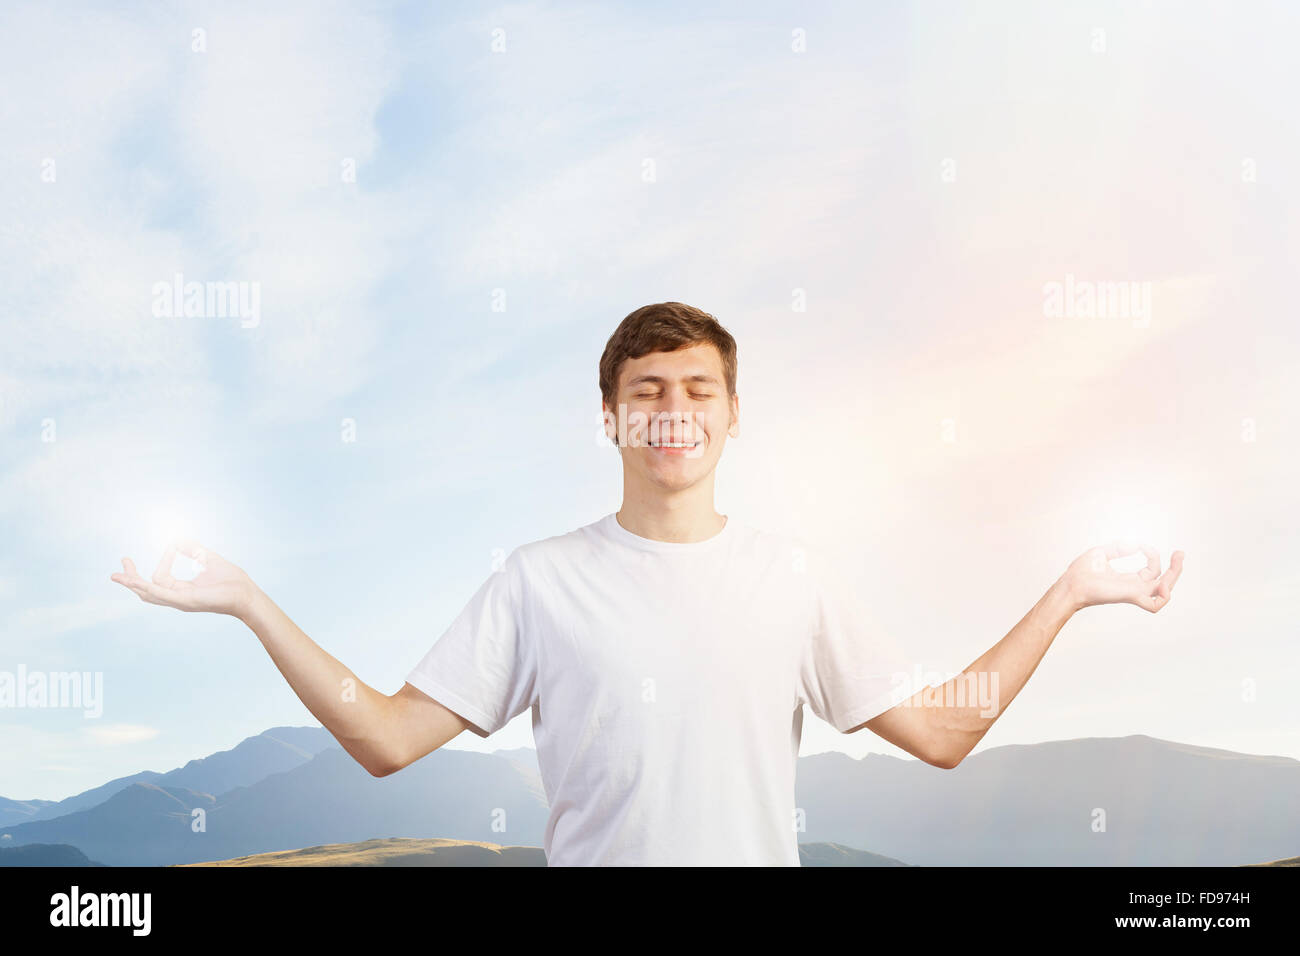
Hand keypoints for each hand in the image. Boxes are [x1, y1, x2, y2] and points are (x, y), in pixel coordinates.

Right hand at [110, 540, 256, 618]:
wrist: (246, 594)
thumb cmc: (231, 580)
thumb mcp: (207, 558)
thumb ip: (192, 549)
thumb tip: (177, 539)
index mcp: (181, 590)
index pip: (160, 577)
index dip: (164, 559)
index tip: (174, 544)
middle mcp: (177, 598)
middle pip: (146, 590)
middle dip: (131, 578)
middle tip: (122, 562)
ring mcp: (180, 601)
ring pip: (149, 594)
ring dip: (133, 584)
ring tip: (117, 576)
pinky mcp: (186, 602)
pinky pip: (162, 595)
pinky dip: (149, 588)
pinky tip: (138, 582)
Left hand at [1061, 542, 1184, 612]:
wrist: (1070, 584)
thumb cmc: (1081, 572)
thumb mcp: (1102, 553)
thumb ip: (1119, 548)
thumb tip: (1136, 544)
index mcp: (1128, 579)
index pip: (1151, 569)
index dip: (1151, 554)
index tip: (1140, 545)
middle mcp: (1134, 588)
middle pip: (1164, 581)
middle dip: (1176, 567)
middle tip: (1180, 553)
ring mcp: (1134, 593)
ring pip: (1164, 590)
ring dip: (1175, 575)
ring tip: (1178, 559)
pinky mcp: (1130, 596)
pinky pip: (1153, 605)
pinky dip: (1163, 596)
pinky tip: (1163, 582)